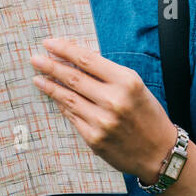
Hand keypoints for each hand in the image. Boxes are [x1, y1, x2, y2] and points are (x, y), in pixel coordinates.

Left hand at [30, 37, 174, 179]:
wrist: (160, 153)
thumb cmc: (147, 115)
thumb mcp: (134, 87)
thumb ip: (107, 74)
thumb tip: (74, 59)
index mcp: (126, 81)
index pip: (87, 59)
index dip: (64, 49)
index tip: (48, 43)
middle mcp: (114, 100)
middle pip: (73, 77)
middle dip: (50, 66)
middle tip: (35, 59)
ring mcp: (102, 121)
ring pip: (67, 98)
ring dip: (49, 86)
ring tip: (37, 78)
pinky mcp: (94, 138)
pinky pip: (71, 117)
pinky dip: (61, 105)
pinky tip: (53, 97)